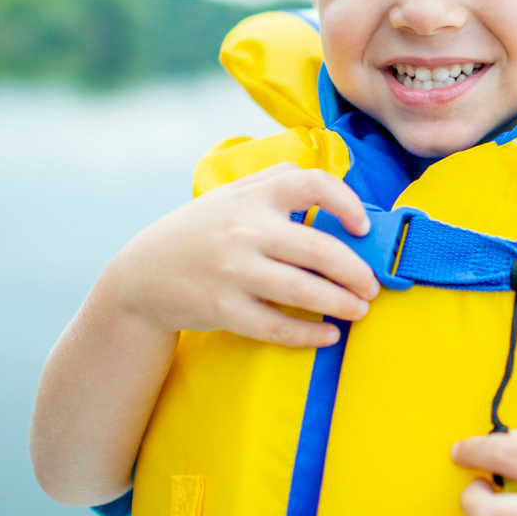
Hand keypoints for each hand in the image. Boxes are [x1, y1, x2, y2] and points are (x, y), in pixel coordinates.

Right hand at [94, 163, 380, 348]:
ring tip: (359, 309)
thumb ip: (277, 181)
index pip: (312, 185)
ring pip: (303, 290)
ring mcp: (232, 271)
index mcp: (253, 196)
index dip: (348, 204)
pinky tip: (329, 335)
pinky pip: (277, 326)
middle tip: (372, 284)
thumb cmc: (202, 230)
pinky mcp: (223, 308)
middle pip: (319, 248)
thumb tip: (332, 186)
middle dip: (356, 270)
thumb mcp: (232, 193)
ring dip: (341, 303)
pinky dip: (309, 334)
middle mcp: (244, 229)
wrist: (144, 273)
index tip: (363, 228)